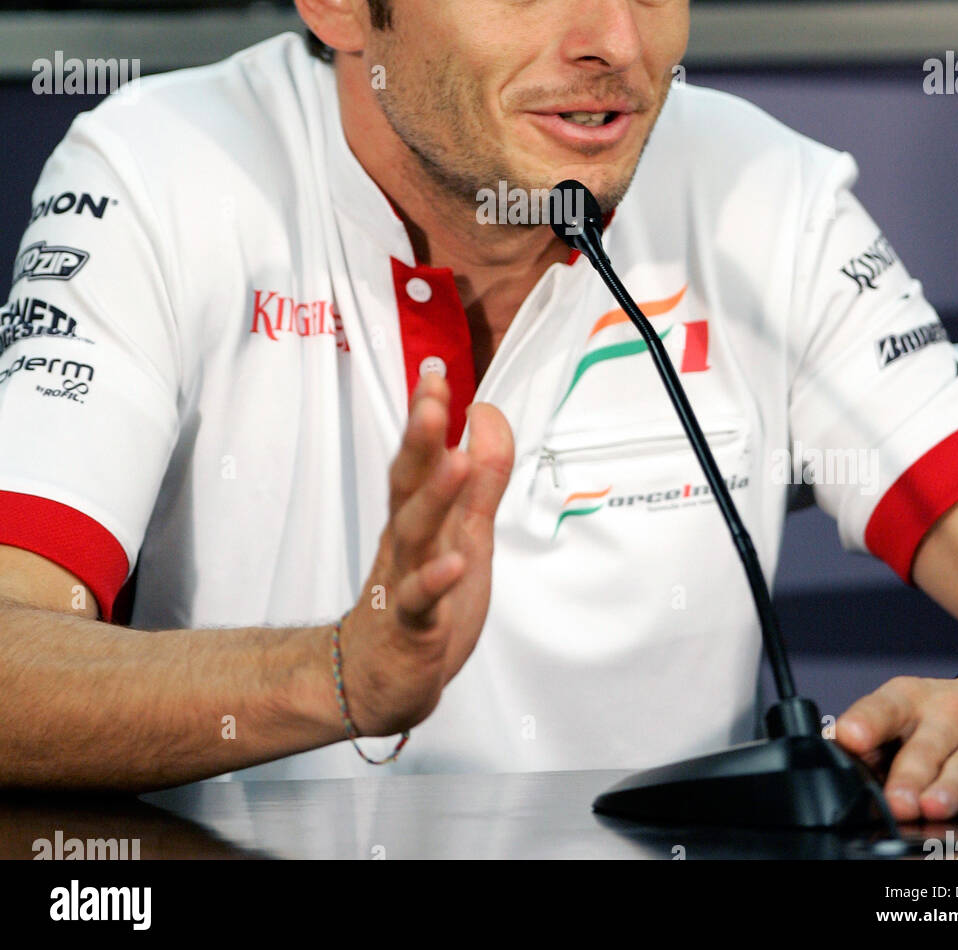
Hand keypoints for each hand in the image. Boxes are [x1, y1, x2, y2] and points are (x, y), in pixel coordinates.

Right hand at [338, 373, 513, 736]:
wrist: (381, 676)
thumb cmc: (425, 597)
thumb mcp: (467, 531)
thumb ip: (482, 477)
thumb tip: (488, 416)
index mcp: (417, 514)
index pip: (419, 455)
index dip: (426, 414)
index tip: (434, 370)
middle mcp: (406, 540)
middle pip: (408, 483)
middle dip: (420, 439)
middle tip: (432, 399)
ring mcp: (404, 581)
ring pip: (415, 533)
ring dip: (435, 496)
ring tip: (454, 461)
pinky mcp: (412, 626)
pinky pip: (421, 601)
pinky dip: (435, 581)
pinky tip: (453, 563)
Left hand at [835, 664, 957, 820]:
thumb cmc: (948, 714)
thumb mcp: (908, 712)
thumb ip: (874, 735)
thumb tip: (834, 751)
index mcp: (911, 702)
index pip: (884, 708)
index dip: (865, 722)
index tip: (848, 737)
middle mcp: (950, 714)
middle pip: (926, 746)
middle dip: (909, 774)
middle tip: (895, 800)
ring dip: (951, 787)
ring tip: (934, 807)